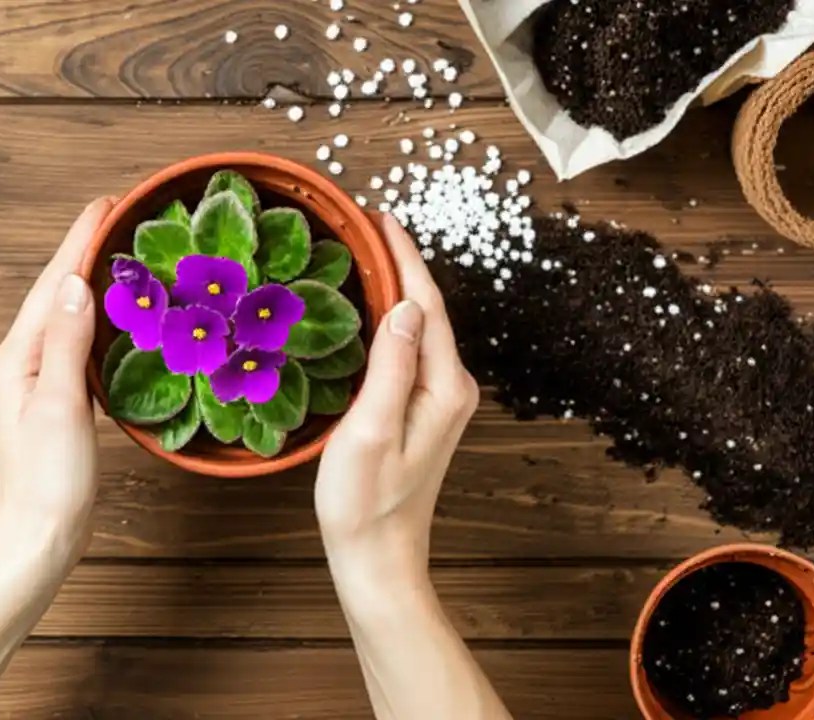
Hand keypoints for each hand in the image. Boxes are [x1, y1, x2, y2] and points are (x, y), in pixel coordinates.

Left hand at [0, 197, 115, 574]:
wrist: (35, 542)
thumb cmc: (44, 484)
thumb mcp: (59, 406)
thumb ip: (66, 343)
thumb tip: (76, 284)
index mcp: (15, 358)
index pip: (52, 284)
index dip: (80, 240)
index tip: (106, 203)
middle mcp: (19, 363)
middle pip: (56, 293)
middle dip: (86, 250)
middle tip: (122, 216)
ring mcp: (35, 384)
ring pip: (67, 318)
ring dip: (92, 282)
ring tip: (123, 254)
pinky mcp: (55, 404)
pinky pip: (76, 346)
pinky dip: (97, 323)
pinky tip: (116, 320)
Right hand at [316, 214, 478, 592]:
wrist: (377, 558)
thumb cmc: (365, 503)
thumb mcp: (370, 430)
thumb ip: (392, 365)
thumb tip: (407, 304)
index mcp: (444, 386)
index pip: (428, 303)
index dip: (404, 255)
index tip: (379, 216)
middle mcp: (452, 387)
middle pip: (429, 309)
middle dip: (400, 262)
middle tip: (361, 225)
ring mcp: (440, 400)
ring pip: (419, 327)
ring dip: (395, 288)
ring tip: (361, 254)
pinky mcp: (423, 410)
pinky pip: (410, 349)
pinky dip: (390, 319)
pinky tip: (366, 309)